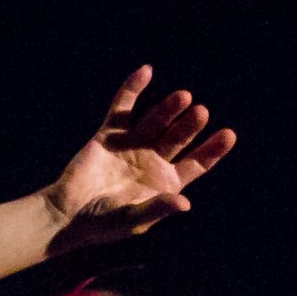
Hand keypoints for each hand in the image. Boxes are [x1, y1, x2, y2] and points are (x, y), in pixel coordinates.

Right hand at [40, 66, 237, 256]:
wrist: (67, 213)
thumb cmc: (103, 223)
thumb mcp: (134, 219)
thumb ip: (158, 208)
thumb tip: (185, 203)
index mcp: (165, 183)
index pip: (196, 164)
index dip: (212, 150)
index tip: (229, 134)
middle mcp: (153, 162)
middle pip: (179, 139)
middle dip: (190, 126)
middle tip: (201, 112)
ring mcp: (132, 146)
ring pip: (155, 121)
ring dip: (169, 109)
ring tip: (184, 97)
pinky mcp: (109, 134)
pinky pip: (123, 108)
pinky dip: (132, 89)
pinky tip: (146, 71)